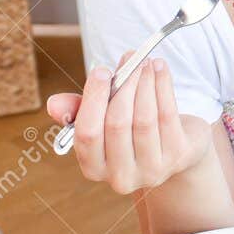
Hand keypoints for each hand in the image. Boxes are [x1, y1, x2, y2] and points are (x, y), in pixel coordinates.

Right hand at [46, 53, 210, 194]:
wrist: (175, 150)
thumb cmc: (129, 129)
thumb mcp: (101, 120)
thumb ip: (78, 111)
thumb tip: (54, 104)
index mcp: (94, 168)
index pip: (88, 134)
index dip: (94, 99)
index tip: (101, 70)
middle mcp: (121, 176)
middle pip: (118, 123)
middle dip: (123, 85)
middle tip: (129, 58)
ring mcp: (152, 170)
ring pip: (144, 118)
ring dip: (144, 83)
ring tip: (144, 61)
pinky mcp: (178, 157)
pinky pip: (167, 115)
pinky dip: (163, 86)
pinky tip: (159, 69)